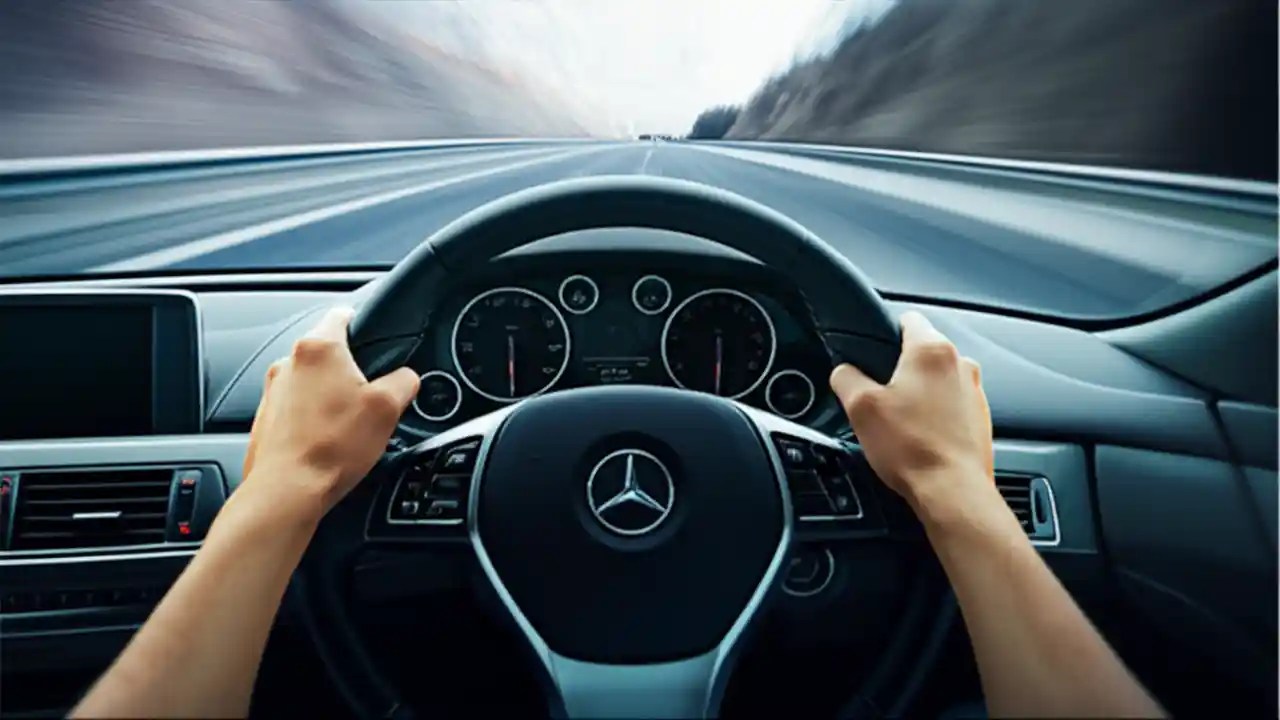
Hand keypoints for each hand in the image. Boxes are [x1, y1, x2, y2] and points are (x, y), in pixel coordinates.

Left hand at [240, 306, 419, 523]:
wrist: (288, 490)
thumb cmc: (331, 448)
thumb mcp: (388, 408)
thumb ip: (405, 381)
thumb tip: (407, 379)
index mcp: (319, 347)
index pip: (344, 314)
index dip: (364, 322)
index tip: (374, 335)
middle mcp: (289, 363)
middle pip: (329, 352)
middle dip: (351, 370)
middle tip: (372, 398)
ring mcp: (273, 391)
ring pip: (313, 382)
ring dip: (331, 396)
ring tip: (349, 427)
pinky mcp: (266, 419)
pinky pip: (297, 409)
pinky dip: (314, 419)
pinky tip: (329, 442)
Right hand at [829, 311, 1001, 529]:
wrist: (952, 491)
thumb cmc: (912, 449)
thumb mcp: (860, 408)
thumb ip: (845, 378)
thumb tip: (843, 372)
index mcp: (932, 350)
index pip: (908, 319)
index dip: (885, 332)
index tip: (874, 352)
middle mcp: (961, 364)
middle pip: (922, 352)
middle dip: (900, 370)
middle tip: (880, 399)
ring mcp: (976, 392)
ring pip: (938, 380)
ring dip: (920, 394)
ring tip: (901, 424)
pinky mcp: (981, 418)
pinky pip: (952, 406)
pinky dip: (936, 416)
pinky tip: (920, 439)